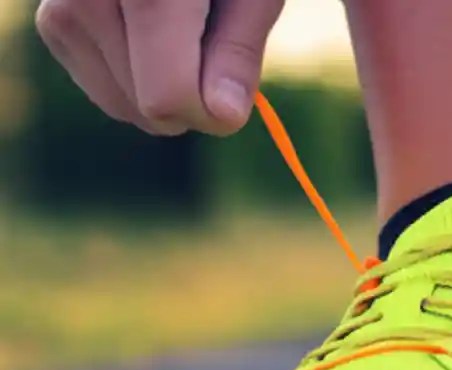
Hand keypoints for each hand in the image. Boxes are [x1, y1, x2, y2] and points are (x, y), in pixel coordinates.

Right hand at [35, 0, 285, 135]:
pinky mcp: (52, 22)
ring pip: (122, 106)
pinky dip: (137, 80)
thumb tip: (224, 117)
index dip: (213, 114)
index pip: (167, 95)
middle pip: (146, 107)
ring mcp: (61, 9)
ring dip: (163, 93)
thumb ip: (238, 49)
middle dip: (191, 100)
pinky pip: (104, 90)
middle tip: (211, 45)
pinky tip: (153, 37)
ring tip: (182, 31)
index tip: (236, 99)